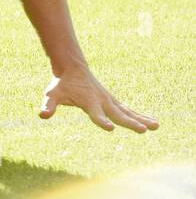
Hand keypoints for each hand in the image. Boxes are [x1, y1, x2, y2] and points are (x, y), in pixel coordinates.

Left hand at [40, 65, 158, 132]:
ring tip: (156, 127)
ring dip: (141, 119)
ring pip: (127, 112)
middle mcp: (102, 101)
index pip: (95, 114)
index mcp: (88, 102)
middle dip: (130, 123)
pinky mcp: (113, 101)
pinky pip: (128, 110)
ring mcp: (109, 101)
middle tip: (144, 130)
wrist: (72, 67)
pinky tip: (151, 123)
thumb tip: (42, 115)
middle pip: (117, 114)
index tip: (110, 128)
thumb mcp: (52, 94)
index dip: (101, 121)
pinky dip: (139, 116)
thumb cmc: (61, 84)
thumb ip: (48, 105)